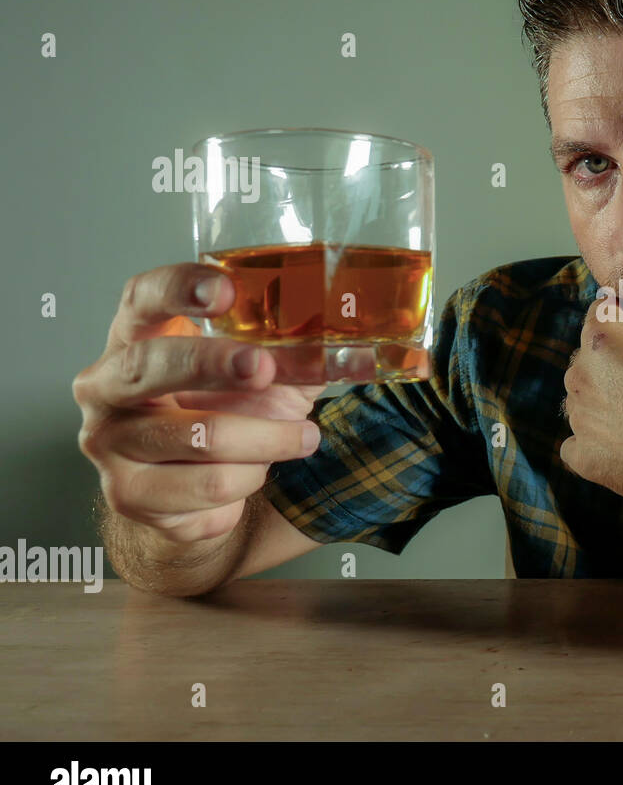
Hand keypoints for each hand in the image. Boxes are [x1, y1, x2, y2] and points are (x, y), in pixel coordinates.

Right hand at [73, 263, 333, 543]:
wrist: (192, 494)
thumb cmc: (223, 413)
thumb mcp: (259, 375)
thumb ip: (293, 349)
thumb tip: (353, 338)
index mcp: (135, 338)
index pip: (143, 299)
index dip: (179, 289)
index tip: (225, 291)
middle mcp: (105, 387)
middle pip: (148, 367)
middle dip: (212, 365)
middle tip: (265, 368)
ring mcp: (109, 444)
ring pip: (200, 440)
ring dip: (267, 440)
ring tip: (300, 438)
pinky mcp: (128, 495)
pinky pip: (209, 487)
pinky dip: (249, 480)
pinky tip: (251, 472)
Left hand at [559, 259, 622, 506]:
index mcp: (604, 331)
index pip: (600, 316)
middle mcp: (580, 370)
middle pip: (589, 362)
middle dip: (613, 371)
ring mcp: (580, 416)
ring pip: (582, 405)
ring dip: (604, 409)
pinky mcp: (584, 456)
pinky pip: (577, 450)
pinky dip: (596, 451)